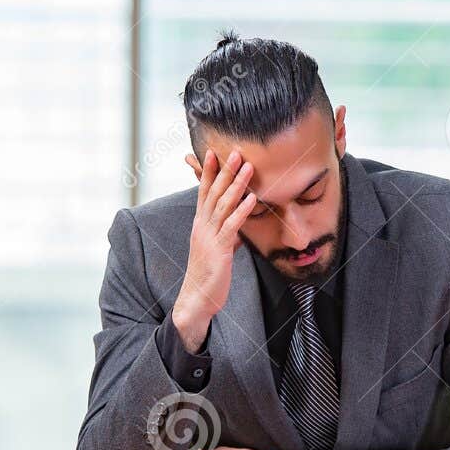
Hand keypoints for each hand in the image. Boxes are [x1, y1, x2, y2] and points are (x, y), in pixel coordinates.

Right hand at [173, 149, 255, 352]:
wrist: (197, 299)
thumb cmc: (209, 275)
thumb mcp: (219, 251)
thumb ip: (228, 236)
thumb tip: (239, 230)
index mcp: (200, 224)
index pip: (204, 192)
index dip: (209, 172)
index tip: (213, 152)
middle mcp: (202, 226)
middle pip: (213, 193)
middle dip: (225, 171)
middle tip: (235, 150)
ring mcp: (209, 237)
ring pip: (223, 205)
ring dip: (236, 184)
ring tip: (247, 166)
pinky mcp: (219, 250)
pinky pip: (231, 226)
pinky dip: (242, 211)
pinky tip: (252, 198)